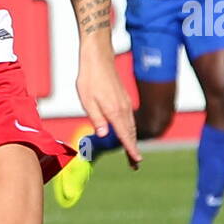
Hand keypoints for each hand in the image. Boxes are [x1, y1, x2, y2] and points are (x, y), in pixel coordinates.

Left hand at [76, 53, 140, 167]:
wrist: (98, 58)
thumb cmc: (89, 79)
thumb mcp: (87, 101)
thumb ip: (96, 118)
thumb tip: (102, 135)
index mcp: (114, 111)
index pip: (124, 134)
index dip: (130, 149)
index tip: (137, 160)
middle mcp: (123, 109)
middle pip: (131, 133)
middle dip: (133, 149)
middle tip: (135, 164)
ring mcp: (126, 103)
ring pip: (132, 126)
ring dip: (132, 140)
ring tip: (132, 153)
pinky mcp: (125, 99)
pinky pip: (130, 118)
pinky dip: (130, 129)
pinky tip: (128, 133)